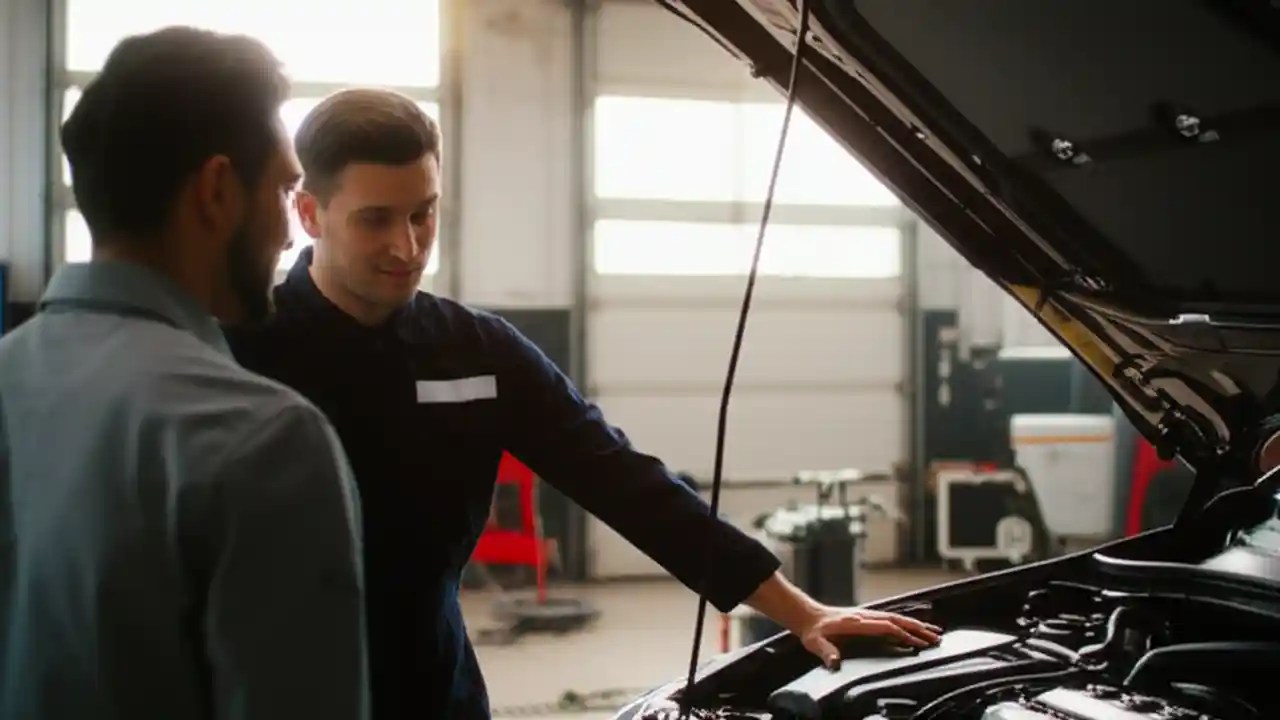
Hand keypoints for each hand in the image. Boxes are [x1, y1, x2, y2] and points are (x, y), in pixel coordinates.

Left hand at [794, 606, 942, 668]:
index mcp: (856, 622)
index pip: (886, 627)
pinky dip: (906, 624)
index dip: (903, 634)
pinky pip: (891, 620)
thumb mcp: (815, 642)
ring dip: (916, 625)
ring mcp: (867, 616)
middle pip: (897, 620)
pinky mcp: (867, 618)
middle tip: (937, 637)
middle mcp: (864, 616)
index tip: (919, 642)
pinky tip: (915, 629)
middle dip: (918, 628)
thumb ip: (825, 652)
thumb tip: (834, 662)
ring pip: (896, 618)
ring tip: (934, 632)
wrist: (808, 615)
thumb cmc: (813, 630)